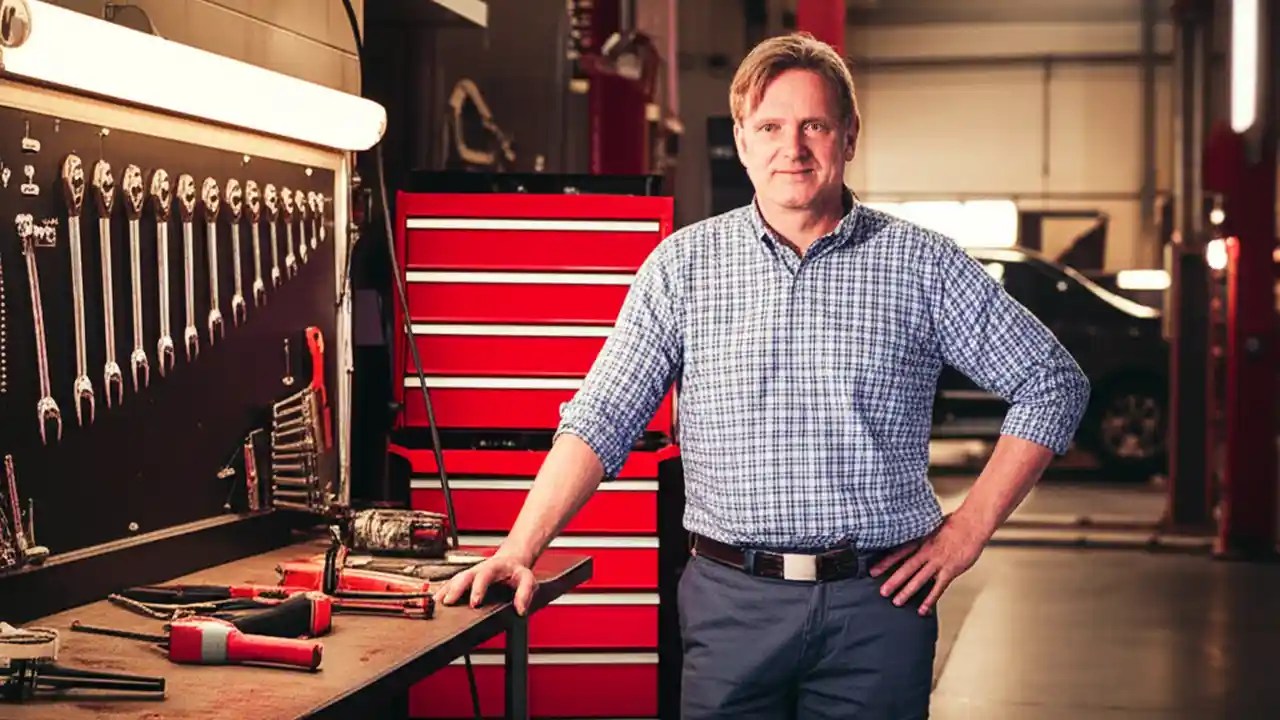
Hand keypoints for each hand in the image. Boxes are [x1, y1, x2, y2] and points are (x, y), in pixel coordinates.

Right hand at [434, 553, 538, 615]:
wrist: (511, 560)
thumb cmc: (517, 572)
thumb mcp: (527, 579)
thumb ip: (525, 593)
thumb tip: (520, 610)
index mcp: (494, 567)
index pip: (485, 575)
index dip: (478, 588)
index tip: (474, 602)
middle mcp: (479, 568)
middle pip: (464, 576)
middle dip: (455, 589)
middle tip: (448, 602)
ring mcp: (471, 572)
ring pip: (455, 579)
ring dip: (446, 590)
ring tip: (437, 603)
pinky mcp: (465, 579)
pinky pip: (452, 583)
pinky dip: (443, 591)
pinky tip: (436, 601)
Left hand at [869, 514, 986, 615]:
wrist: (972, 524)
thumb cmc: (954, 524)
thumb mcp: (930, 526)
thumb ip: (919, 536)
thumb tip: (908, 540)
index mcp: (920, 540)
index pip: (899, 553)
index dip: (885, 562)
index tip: (873, 571)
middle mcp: (927, 551)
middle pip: (906, 568)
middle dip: (893, 581)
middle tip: (882, 592)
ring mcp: (938, 562)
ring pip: (920, 579)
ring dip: (907, 591)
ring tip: (897, 601)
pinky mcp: (950, 570)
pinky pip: (938, 587)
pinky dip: (930, 599)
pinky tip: (923, 609)